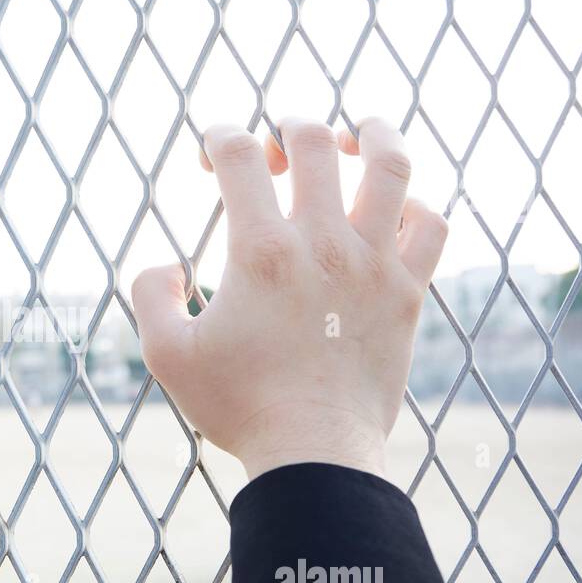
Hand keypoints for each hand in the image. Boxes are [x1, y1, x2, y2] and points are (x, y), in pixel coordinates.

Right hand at [131, 117, 447, 482]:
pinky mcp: (408, 293)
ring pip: (391, 166)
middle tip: (277, 150)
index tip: (212, 152)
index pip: (240, 154)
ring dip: (370, 135)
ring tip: (356, 131)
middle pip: (316, 143)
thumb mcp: (165, 354)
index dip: (220, 137)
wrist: (314, 454)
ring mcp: (374, 264)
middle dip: (290, 128)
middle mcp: (323, 243)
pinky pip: (432, 227)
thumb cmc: (238, 406)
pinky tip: (395, 210)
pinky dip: (416, 205)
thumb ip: (150, 295)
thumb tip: (168, 264)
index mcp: (261, 250)